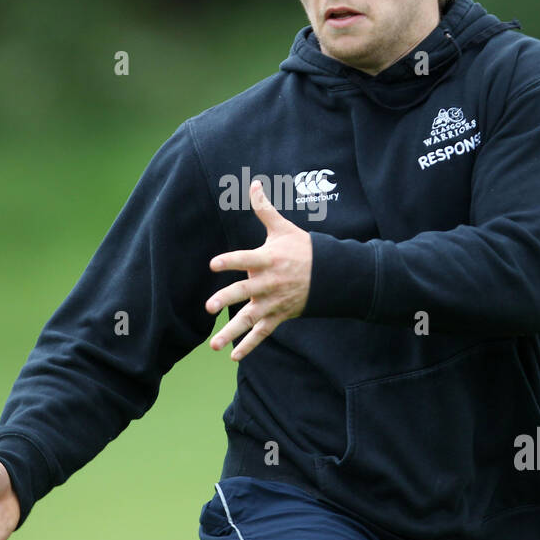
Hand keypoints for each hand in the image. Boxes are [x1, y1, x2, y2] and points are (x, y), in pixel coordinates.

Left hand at [206, 180, 311, 360]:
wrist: (330, 275)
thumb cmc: (302, 248)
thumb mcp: (283, 228)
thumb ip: (264, 209)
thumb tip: (253, 183)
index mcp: (268, 259)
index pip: (246, 259)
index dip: (230, 261)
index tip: (214, 264)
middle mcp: (269, 283)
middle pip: (245, 292)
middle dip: (227, 300)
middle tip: (209, 307)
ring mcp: (274, 302)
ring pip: (250, 319)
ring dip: (232, 333)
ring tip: (214, 344)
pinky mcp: (279, 316)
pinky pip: (262, 333)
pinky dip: (249, 345)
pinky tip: (233, 355)